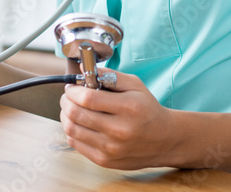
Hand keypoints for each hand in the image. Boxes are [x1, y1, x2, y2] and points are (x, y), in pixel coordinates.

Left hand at [59, 71, 175, 169]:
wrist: (165, 140)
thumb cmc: (148, 109)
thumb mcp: (135, 85)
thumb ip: (109, 75)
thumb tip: (84, 69)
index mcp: (128, 108)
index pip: (87, 99)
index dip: (73, 91)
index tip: (71, 87)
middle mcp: (119, 131)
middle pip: (76, 114)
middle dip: (66, 101)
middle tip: (68, 96)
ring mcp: (111, 149)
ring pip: (72, 129)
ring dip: (65, 115)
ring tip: (71, 108)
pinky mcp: (105, 161)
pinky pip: (76, 144)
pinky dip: (72, 131)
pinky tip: (79, 124)